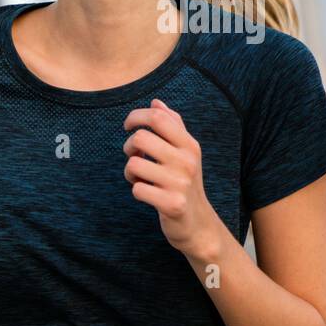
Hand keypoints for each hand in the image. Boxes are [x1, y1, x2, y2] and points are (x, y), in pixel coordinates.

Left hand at [123, 99, 222, 257]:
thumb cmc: (184, 183)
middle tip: (135, 156)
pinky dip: (136, 190)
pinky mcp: (172, 204)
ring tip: (141, 179)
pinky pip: (137, 189)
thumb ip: (172, 126)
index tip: (128, 126)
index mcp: (190, 145)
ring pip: (134, 164)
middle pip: (141, 138)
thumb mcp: (184, 153)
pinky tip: (146, 193)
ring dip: (130, 173)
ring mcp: (180, 183)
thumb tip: (155, 102)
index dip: (136, 117)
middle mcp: (187, 161)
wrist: (198, 223)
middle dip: (129, 147)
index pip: (158, 118)